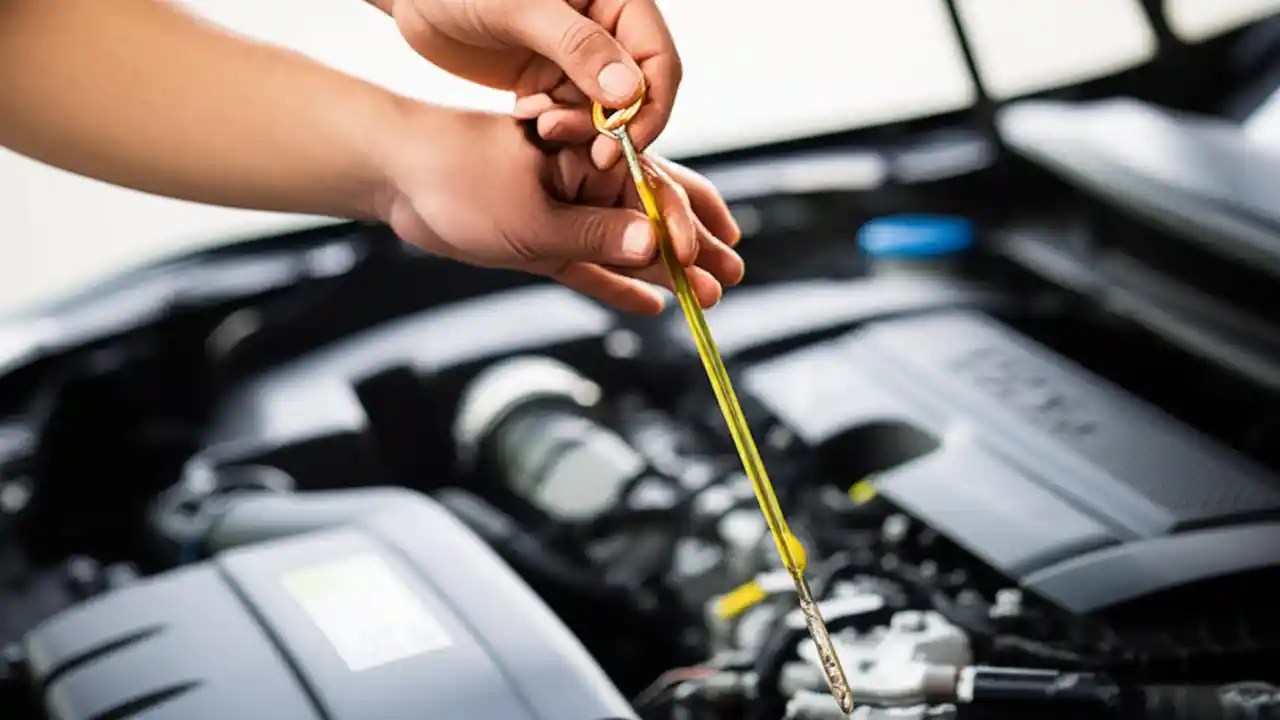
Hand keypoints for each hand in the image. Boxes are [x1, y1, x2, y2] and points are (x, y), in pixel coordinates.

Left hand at [366, 0, 679, 169]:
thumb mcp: (522, 8)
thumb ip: (579, 48)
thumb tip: (629, 94)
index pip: (659, 59)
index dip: (652, 106)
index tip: (625, 142)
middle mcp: (605, 28)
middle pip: (640, 93)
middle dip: (619, 127)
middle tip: (594, 158)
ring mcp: (578, 58)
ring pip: (605, 112)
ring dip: (582, 130)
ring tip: (543, 125)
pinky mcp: (549, 80)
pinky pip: (572, 118)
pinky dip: (557, 128)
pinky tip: (527, 117)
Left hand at [376, 105, 740, 313]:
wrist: (395, 177)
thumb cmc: (459, 175)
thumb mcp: (531, 212)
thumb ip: (594, 234)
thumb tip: (654, 248)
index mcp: (589, 154)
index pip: (653, 188)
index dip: (684, 223)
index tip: (702, 256)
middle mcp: (584, 182)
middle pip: (652, 218)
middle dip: (694, 247)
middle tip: (734, 274)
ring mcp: (564, 214)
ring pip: (626, 248)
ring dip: (666, 273)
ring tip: (709, 297)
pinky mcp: (540, 243)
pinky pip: (589, 269)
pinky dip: (617, 287)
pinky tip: (652, 307)